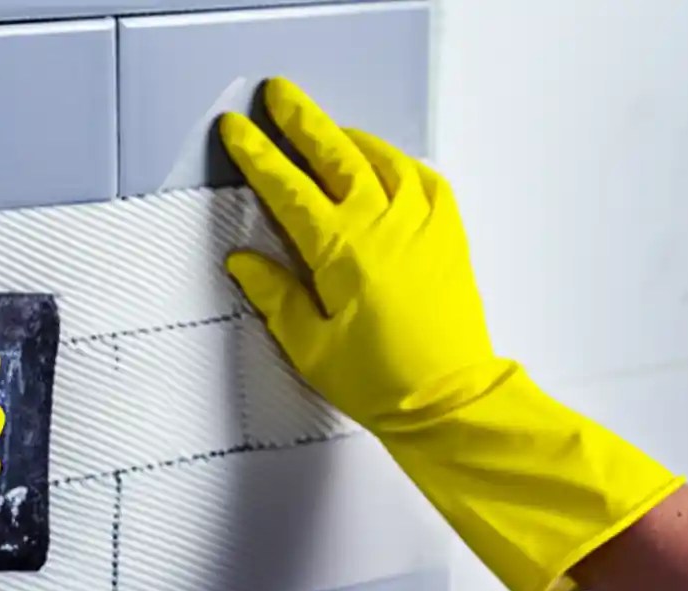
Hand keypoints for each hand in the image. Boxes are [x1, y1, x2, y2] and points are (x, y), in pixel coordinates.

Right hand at [221, 78, 680, 590]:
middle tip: (279, 94)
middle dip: (302, 120)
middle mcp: (382, 224)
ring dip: (348, 137)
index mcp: (340, 251)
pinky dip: (399, 162)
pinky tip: (384, 163)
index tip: (237, 130)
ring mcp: (421, 224)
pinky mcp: (447, 234)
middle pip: (335, 154)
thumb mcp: (310, 347)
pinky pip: (423, 179)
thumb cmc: (378, 381)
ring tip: (325, 128)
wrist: (450, 400)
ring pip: (380, 159)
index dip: (257, 155)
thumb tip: (243, 260)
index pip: (287, 188)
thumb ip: (275, 295)